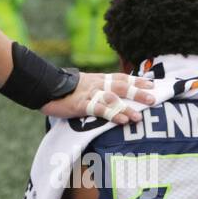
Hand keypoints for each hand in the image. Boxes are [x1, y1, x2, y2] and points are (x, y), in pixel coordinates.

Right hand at [39, 72, 154, 125]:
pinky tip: (122, 120)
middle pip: (120, 86)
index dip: (137, 81)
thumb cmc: (65, 90)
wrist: (44, 88)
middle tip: (153, 98)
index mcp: (98, 79)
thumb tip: (114, 97)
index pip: (121, 78)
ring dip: (126, 108)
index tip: (152, 84)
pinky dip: (112, 114)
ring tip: (139, 117)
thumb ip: (99, 90)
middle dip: (137, 92)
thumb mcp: (84, 86)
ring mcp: (89, 94)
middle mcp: (96, 84)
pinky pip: (99, 109)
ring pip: (112, 99)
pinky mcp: (80, 104)